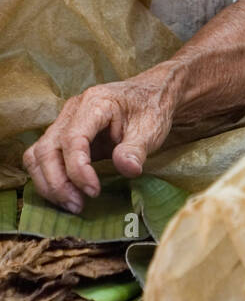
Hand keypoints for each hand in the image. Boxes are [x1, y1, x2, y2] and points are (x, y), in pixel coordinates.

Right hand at [22, 69, 180, 213]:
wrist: (151, 94)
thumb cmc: (151, 109)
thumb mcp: (151, 128)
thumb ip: (137, 149)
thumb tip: (127, 169)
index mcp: (95, 103)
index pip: (72, 139)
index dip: (78, 169)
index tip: (94, 191)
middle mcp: (72, 111)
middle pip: (47, 149)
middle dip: (58, 183)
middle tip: (78, 205)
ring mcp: (65, 122)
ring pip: (38, 155)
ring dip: (49, 183)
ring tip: (73, 204)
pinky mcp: (64, 136)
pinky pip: (44, 158)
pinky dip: (49, 178)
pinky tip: (67, 194)